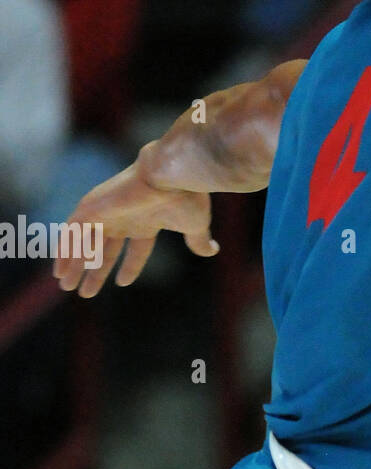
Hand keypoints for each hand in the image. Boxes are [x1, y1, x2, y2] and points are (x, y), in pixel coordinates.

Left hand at [53, 160, 216, 297]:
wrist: (170, 174)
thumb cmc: (186, 198)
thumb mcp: (195, 225)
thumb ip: (198, 240)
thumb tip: (212, 252)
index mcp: (149, 220)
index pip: (137, 247)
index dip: (130, 265)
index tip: (122, 282)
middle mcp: (126, 216)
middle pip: (106, 248)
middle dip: (96, 271)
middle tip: (86, 294)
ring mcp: (108, 212)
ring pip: (85, 242)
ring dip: (75, 265)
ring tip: (67, 287)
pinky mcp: (91, 208)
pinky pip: (71, 233)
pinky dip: (65, 250)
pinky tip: (60, 270)